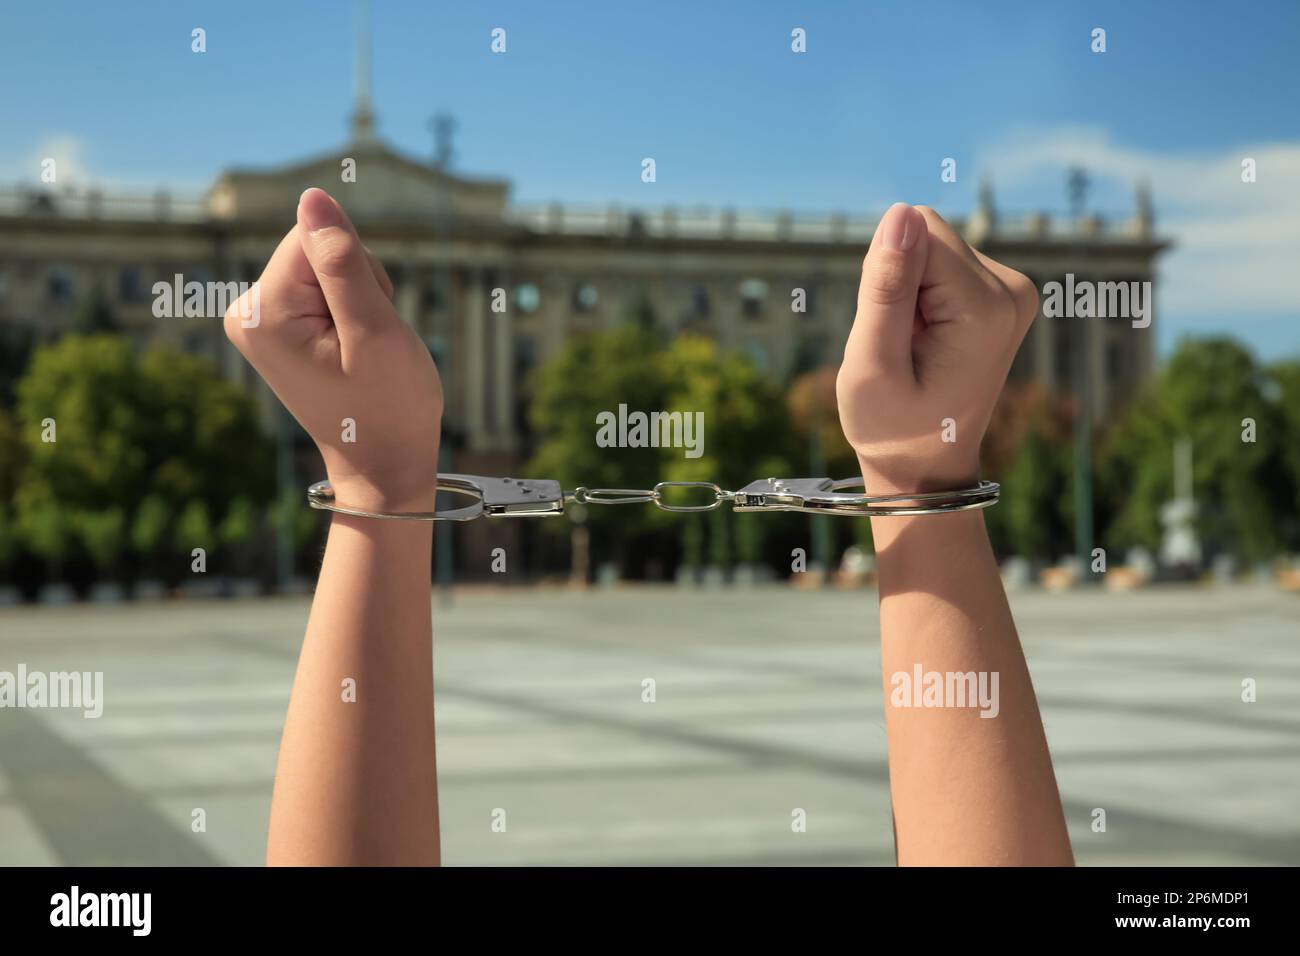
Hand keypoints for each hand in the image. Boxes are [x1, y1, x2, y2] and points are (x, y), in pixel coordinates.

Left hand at [224, 187, 442, 510]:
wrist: (383, 464)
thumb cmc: (388, 406)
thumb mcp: (375, 329)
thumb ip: (342, 261)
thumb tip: (311, 196)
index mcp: (262, 312)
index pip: (314, 239)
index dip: (359, 271)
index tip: (366, 325)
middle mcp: (245, 312)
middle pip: (315, 250)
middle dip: (358, 285)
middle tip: (369, 345)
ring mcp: (257, 321)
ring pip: (323, 268)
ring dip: (358, 300)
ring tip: (363, 353)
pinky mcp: (274, 328)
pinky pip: (319, 290)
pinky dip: (349, 313)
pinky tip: (353, 353)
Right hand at [836, 203, 1037, 494]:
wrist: (927, 466)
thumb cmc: (892, 427)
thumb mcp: (872, 364)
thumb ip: (885, 288)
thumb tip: (900, 212)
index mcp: (987, 308)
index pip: (918, 233)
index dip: (886, 277)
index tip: (893, 333)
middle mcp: (1014, 289)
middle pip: (928, 234)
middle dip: (898, 282)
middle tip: (901, 344)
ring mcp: (1014, 290)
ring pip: (931, 248)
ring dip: (908, 293)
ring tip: (914, 347)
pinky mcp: (1002, 292)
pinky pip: (940, 265)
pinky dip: (920, 299)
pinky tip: (926, 342)